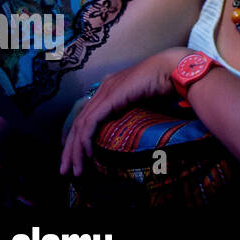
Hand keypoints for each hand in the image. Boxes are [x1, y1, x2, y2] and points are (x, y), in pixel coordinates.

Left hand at [59, 47, 189, 176]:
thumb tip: (133, 131)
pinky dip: (85, 141)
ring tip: (72, 170)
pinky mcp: (109, 98)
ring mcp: (105, 91)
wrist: (174, 68)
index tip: (76, 155)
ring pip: (80, 125)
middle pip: (78, 122)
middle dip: (70, 148)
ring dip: (74, 150)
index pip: (87, 115)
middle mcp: (104, 88)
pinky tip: (86, 155)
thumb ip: (135, 111)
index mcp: (111, 86)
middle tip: (66, 169)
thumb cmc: (168, 83)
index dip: (78, 136)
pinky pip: (90, 123)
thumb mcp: (146, 101)